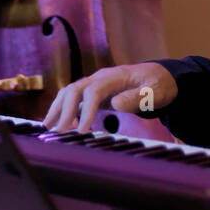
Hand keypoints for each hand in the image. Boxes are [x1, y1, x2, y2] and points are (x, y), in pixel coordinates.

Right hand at [43, 63, 178, 132]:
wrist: (161, 76)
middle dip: (65, 110)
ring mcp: (96, 83)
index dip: (86, 110)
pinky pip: (74, 99)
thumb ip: (137, 97)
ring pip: (70, 92)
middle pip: (75, 89)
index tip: (82, 130)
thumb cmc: (160, 84)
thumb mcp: (156, 91)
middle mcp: (101, 77)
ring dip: (58, 109)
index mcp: (115, 76)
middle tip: (59, 133)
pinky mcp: (95, 92)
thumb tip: (115, 104)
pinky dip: (63, 110)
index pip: (94, 91)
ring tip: (48, 128)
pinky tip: (57, 124)